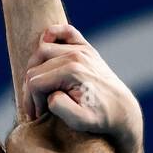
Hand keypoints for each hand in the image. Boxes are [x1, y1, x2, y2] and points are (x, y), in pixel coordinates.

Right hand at [23, 24, 142, 152]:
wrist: (122, 110)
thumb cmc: (100, 118)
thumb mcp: (80, 121)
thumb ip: (61, 107)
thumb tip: (50, 94)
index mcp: (72, 72)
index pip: (34, 82)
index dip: (32, 102)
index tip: (39, 115)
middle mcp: (76, 55)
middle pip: (34, 68)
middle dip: (30, 91)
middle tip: (37, 108)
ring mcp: (82, 49)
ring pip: (42, 51)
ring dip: (35, 70)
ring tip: (40, 90)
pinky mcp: (86, 48)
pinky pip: (66, 31)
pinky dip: (52, 34)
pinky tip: (44, 45)